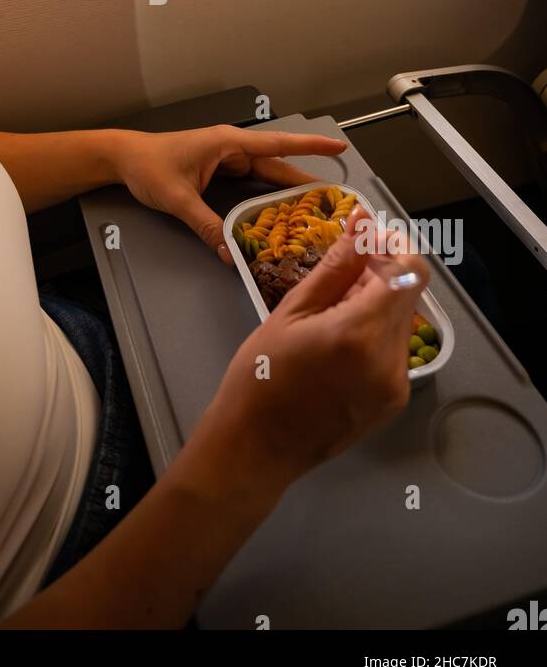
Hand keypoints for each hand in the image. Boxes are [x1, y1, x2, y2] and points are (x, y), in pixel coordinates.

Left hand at [111, 124, 347, 263]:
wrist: (124, 159)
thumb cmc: (149, 166)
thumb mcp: (178, 198)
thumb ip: (206, 225)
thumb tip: (230, 253)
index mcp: (228, 143)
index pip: (277, 144)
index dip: (310, 147)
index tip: (339, 147)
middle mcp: (233, 148)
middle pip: (278, 164)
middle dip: (306, 179)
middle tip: (335, 199)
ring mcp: (228, 159)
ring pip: (266, 174)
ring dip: (288, 189)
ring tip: (315, 209)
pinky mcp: (221, 170)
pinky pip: (252, 182)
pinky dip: (267, 195)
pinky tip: (279, 212)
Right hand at [177, 206, 430, 516]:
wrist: (257, 446)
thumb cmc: (261, 375)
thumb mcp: (291, 311)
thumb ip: (336, 264)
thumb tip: (362, 220)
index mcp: (361, 332)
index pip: (410, 271)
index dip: (394, 248)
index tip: (366, 242)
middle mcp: (390, 360)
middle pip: (408, 294)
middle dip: (380, 274)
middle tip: (338, 274)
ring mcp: (397, 385)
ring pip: (402, 321)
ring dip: (378, 304)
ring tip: (331, 313)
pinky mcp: (395, 401)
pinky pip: (396, 350)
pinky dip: (375, 334)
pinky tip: (338, 342)